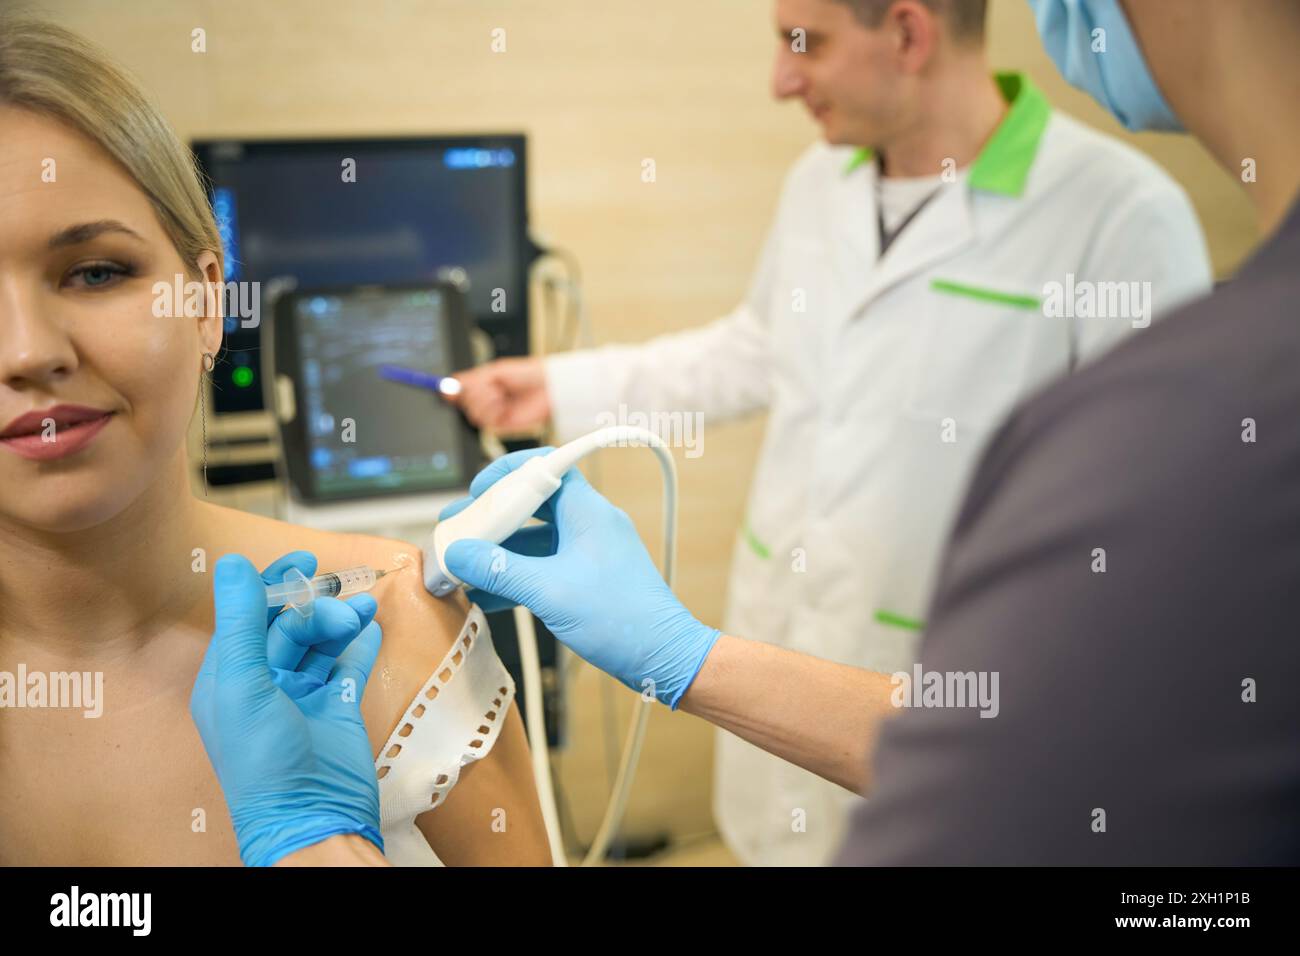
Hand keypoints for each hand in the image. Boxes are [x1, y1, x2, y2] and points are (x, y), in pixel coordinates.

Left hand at [190, 551, 383, 866]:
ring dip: (342, 622)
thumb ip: (240, 622)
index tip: (302, 560)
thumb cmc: (264, 764)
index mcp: (229, 680)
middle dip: (317, 609)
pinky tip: (371, 630)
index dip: (273, 585)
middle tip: (341, 604)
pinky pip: (348, 667)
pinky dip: (360, 646)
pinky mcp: (337, 711)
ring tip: (364, 611)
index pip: (248, 617)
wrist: (312, 819)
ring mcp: (303, 699)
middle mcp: (264, 686)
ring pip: (322, 643)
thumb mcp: (242, 685)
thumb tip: (232, 564)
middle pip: (290, 627)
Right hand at [440, 449, 719, 707]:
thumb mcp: (549, 591)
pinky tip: (484, 594)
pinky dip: (514, 575)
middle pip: (531, 504)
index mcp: (587, 512)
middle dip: (490, 518)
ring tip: (460, 564)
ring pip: (533, 538)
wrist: (662, 657)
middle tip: (456, 531)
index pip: (546, 467)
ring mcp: (588, 552)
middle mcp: (589, 524)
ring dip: (498, 551)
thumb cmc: (620, 619)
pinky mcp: (586, 579)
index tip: (477, 492)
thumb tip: (457, 554)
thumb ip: (499, 570)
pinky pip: (542, 566)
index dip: (508, 473)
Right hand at [447, 357, 549, 431]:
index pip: (457, 389)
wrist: (547, 388)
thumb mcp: (495, 371)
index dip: (449, 390)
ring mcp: (491, 413)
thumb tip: (450, 383)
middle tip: (487, 385)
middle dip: (472, 392)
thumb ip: (471, 379)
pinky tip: (502, 404)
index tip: (442, 388)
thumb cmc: (527, 375)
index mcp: (482, 384)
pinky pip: (484, 421)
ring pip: (471, 412)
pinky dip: (491, 410)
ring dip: (483, 401)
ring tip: (499, 393)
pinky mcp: (499, 425)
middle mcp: (484, 400)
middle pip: (461, 402)